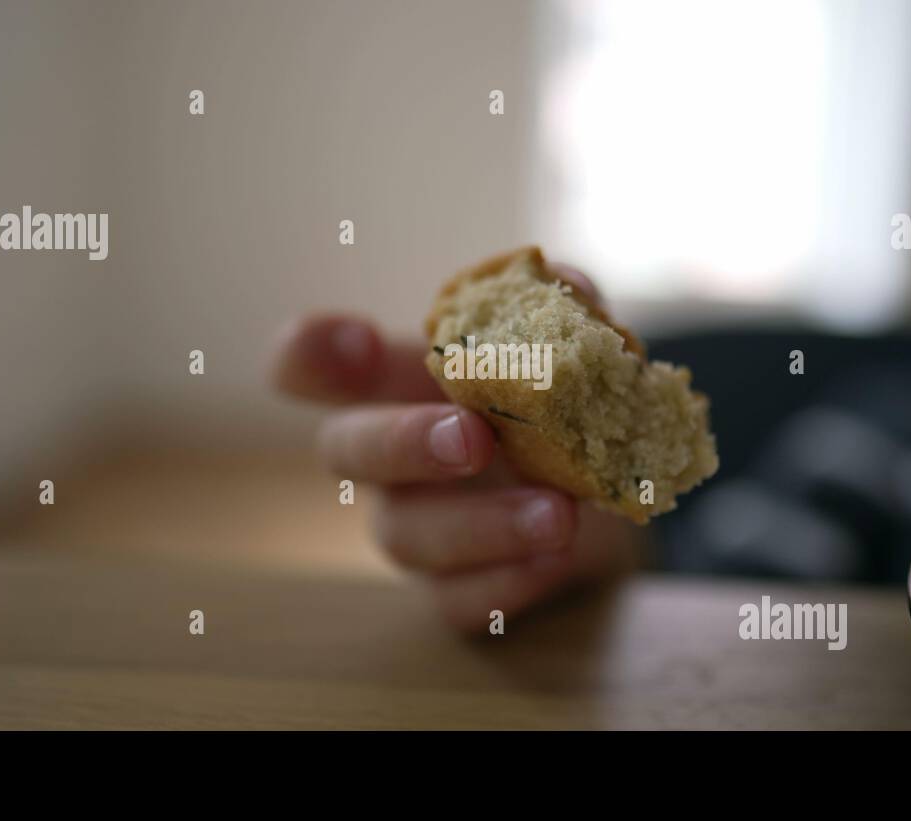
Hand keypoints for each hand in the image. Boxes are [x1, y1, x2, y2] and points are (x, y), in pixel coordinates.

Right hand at [272, 268, 644, 630]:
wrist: (601, 493)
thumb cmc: (554, 402)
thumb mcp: (560, 348)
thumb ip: (558, 314)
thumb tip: (573, 292)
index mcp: (393, 382)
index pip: (309, 365)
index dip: (310, 354)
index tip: (358, 342)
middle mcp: (387, 456)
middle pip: (346, 451)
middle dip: (404, 443)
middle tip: (472, 439)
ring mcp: (416, 526)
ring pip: (406, 536)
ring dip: (484, 525)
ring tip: (558, 515)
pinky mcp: (455, 589)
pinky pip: (458, 600)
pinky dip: (506, 582)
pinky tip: (553, 562)